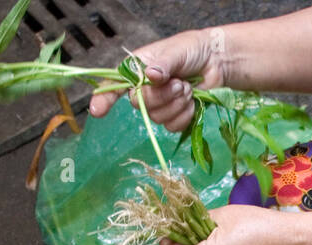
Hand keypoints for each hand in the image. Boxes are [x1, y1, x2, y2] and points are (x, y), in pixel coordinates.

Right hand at [89, 28, 226, 130]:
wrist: (215, 62)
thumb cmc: (191, 51)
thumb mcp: (175, 52)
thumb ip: (163, 64)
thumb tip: (151, 75)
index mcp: (137, 70)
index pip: (114, 85)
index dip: (103, 98)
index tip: (96, 110)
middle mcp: (143, 89)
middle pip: (141, 105)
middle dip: (163, 96)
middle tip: (179, 83)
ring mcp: (158, 105)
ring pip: (158, 118)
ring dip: (177, 104)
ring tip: (187, 88)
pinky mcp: (173, 117)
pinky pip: (173, 126)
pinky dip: (185, 114)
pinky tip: (192, 101)